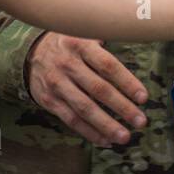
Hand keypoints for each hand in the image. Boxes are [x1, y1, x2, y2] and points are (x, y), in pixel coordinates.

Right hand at [27, 33, 149, 145]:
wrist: (30, 51)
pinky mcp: (49, 100)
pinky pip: (71, 120)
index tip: (143, 97)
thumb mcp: (84, 32)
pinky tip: (105, 140)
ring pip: (84, 108)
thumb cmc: (69, 44)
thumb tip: (136, 43)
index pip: (108, 66)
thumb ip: (106, 42)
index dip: (127, 82)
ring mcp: (57, 83)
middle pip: (99, 89)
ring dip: (107, 125)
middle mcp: (68, 64)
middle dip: (122, 107)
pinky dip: (89, 132)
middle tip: (141, 121)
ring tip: (125, 136)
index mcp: (81, 45)